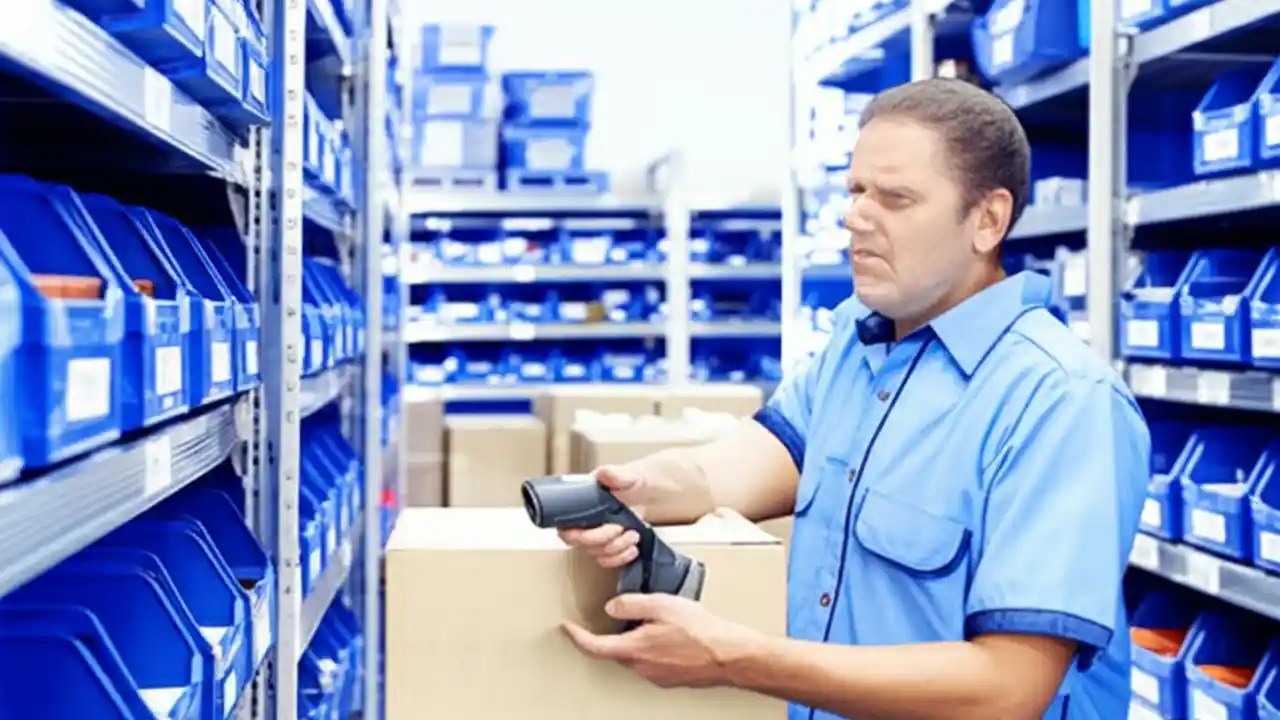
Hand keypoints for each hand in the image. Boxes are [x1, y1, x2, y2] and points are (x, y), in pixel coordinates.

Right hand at [556, 465, 649, 568]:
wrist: (642, 494)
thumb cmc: (628, 484)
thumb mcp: (623, 476)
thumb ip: (613, 474)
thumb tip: (604, 473)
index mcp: (578, 508)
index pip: (565, 530)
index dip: (578, 535)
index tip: (600, 525)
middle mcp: (582, 526)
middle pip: (582, 545)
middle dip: (604, 540)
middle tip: (620, 527)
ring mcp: (595, 540)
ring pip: (597, 555)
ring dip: (617, 548)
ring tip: (632, 535)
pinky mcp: (607, 549)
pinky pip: (608, 562)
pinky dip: (622, 558)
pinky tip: (632, 548)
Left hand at [562, 593, 760, 688]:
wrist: (728, 655)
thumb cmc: (701, 631)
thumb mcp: (661, 604)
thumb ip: (631, 604)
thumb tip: (612, 607)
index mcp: (634, 649)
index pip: (594, 646)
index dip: (577, 636)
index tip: (568, 628)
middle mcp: (641, 667)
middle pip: (615, 650)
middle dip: (614, 634)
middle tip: (628, 615)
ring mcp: (655, 676)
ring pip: (634, 655)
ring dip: (636, 640)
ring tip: (657, 623)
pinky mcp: (669, 678)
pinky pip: (651, 661)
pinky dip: (652, 648)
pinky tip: (670, 636)